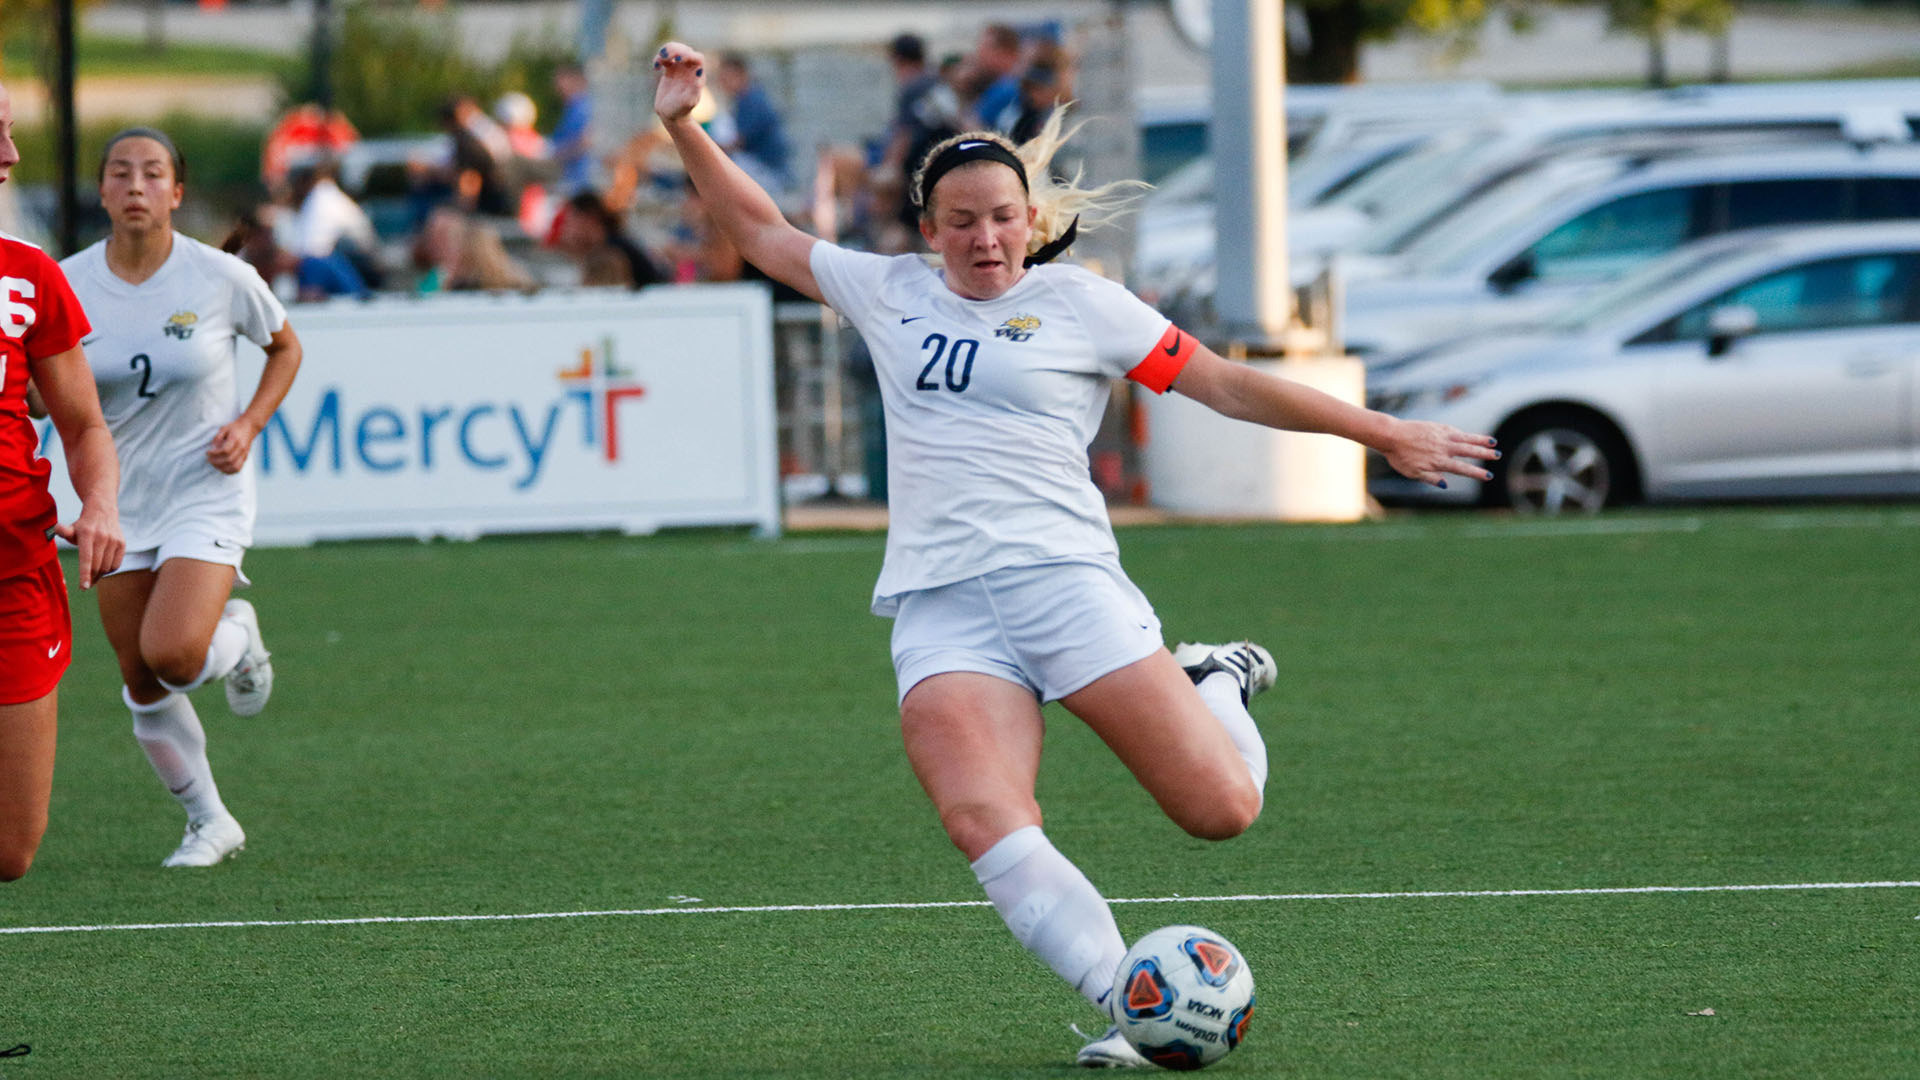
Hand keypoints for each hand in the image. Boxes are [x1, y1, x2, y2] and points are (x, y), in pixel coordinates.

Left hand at [55, 502, 123, 589]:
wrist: (102, 511)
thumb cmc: (83, 525)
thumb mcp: (72, 528)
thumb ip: (63, 531)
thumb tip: (56, 529)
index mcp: (87, 534)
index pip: (86, 558)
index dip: (85, 574)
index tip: (83, 587)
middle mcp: (102, 537)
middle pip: (96, 566)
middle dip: (90, 578)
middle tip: (86, 584)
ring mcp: (114, 540)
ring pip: (107, 567)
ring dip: (99, 575)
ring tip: (93, 575)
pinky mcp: (122, 544)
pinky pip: (116, 564)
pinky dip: (109, 570)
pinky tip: (103, 567)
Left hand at [207, 415, 261, 473]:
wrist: (249, 427)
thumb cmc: (235, 427)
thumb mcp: (224, 428)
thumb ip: (218, 437)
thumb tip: (213, 448)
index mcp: (236, 439)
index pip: (225, 451)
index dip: (214, 454)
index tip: (208, 452)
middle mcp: (242, 448)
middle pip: (229, 460)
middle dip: (216, 462)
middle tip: (209, 459)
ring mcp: (244, 453)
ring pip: (235, 466)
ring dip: (223, 468)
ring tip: (215, 464)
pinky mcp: (245, 457)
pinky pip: (238, 468)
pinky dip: (229, 471)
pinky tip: (222, 468)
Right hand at [651, 42, 706, 123]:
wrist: (671, 115)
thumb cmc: (681, 110)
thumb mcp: (688, 101)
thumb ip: (694, 88)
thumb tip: (699, 72)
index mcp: (697, 76)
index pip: (698, 58)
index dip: (689, 54)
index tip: (678, 59)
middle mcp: (690, 70)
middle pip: (686, 50)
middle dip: (676, 49)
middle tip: (665, 56)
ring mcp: (680, 69)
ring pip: (676, 50)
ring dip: (667, 50)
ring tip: (660, 59)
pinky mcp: (670, 70)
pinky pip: (665, 58)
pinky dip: (659, 58)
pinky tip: (655, 68)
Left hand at [1381, 418, 1499, 488]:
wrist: (1391, 435)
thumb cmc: (1400, 457)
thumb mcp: (1412, 473)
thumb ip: (1430, 478)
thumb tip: (1445, 484)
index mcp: (1438, 461)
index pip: (1461, 468)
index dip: (1476, 472)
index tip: (1488, 476)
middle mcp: (1443, 448)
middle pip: (1468, 451)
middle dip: (1484, 454)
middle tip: (1498, 456)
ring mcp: (1442, 436)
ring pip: (1465, 438)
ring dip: (1480, 441)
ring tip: (1493, 443)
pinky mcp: (1438, 427)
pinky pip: (1455, 431)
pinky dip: (1465, 434)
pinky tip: (1472, 437)